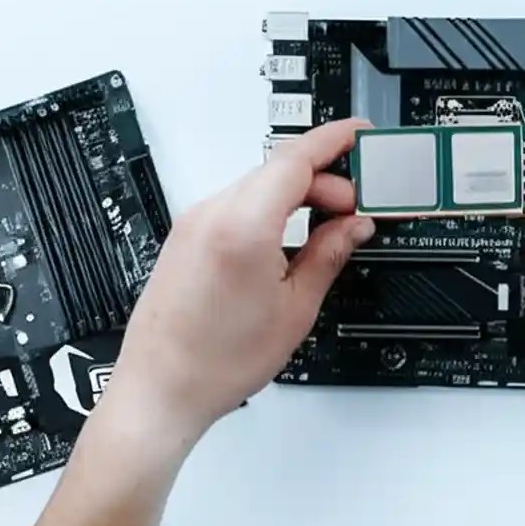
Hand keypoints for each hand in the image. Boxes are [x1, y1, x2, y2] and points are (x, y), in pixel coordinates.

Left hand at [109, 118, 375, 436]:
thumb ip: (330, 254)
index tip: (363, 135)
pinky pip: (239, 202)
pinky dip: (274, 206)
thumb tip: (354, 225)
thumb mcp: (295, 308)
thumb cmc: (216, 361)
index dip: (336, 140)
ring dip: (301, 193)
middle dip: (327, 178)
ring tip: (332, 225)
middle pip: (280, 168)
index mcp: (243, 226)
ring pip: (260, 183)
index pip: (297, 158)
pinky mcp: (187, 235)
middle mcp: (212, 213)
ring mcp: (194, 221)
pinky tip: (296, 232)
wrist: (161, 390)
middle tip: (361, 206)